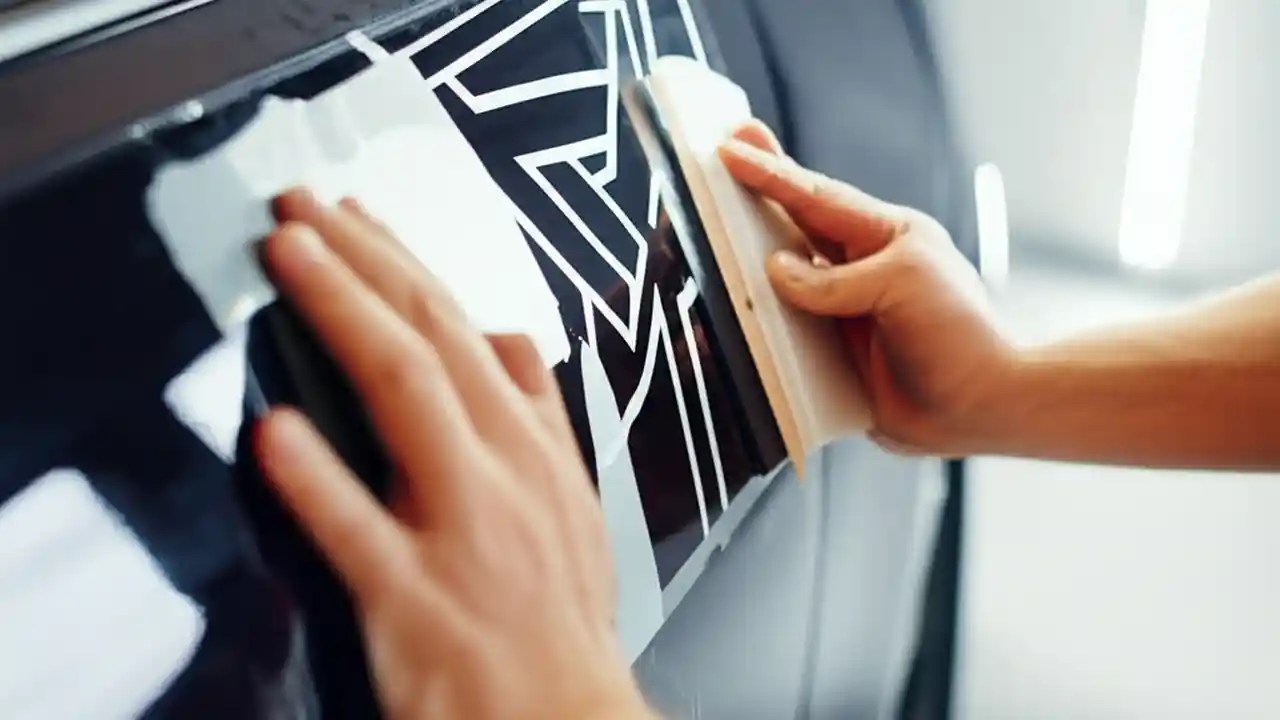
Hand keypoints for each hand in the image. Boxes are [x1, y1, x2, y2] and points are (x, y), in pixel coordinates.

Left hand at [254, 190, 652, 719]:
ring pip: (404, 396)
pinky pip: (360, 528)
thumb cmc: (559, 624)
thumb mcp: (574, 503)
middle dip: (363, 258)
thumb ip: (540, 418)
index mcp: (534, 449)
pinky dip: (317, 475)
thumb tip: (508, 343)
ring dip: (344, 314)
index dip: (405, 264)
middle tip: (305, 207)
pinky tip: (275, 431)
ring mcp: (461, 530)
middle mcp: (502, 472)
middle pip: (431, 337)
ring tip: (290, 259)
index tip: (359, 220)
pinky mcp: (415, 597)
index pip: (465, 328)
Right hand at [718, 121, 1016, 455]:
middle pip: (792, 224)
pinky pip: (779, 337)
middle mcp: (856, 270)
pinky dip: (750, 326)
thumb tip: (777, 272)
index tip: (731, 146)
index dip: (770, 172)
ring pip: (778, 278)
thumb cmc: (961, 335)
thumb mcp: (904, 285)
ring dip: (743, 256)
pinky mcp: (829, 357)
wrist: (981, 409)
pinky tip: (724, 315)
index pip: (815, 196)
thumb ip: (836, 280)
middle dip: (755, 190)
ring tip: (708, 227)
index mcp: (882, 236)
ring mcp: (840, 313)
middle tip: (720, 152)